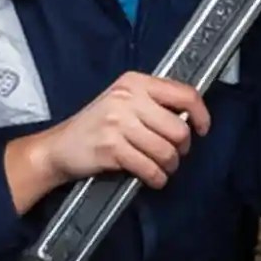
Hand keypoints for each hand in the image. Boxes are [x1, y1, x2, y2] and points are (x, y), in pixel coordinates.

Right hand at [34, 72, 210, 190]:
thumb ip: (155, 102)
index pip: (185, 94)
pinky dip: (156, 178)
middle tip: (175, 154)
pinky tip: (153, 178)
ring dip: (170, 166)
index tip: (202, 129)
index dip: (201, 114)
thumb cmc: (98, 125)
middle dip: (182, 148)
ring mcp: (118, 123)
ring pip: (166, 151)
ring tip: (163, 167)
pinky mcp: (111, 148)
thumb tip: (190, 117)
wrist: (58, 147)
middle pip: (178, 129)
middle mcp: (127, 99)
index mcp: (135, 82)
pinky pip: (149, 168)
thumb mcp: (124, 101)